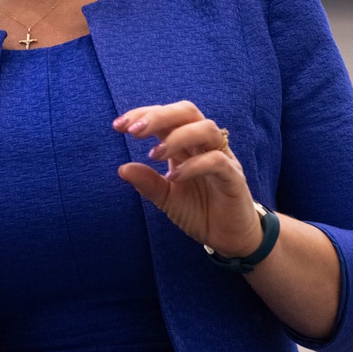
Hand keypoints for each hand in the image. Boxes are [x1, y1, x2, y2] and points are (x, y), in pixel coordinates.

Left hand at [114, 101, 261, 258]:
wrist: (230, 239)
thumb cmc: (201, 211)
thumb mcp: (167, 198)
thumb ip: (148, 182)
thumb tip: (121, 169)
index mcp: (187, 144)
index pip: (168, 116)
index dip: (143, 114)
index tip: (118, 125)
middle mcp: (205, 144)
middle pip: (188, 112)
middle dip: (159, 116)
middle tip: (133, 130)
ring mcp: (223, 158)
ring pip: (206, 129)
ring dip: (177, 137)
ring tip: (153, 155)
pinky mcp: (234, 178)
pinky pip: (217, 161)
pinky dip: (194, 165)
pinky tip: (174, 176)